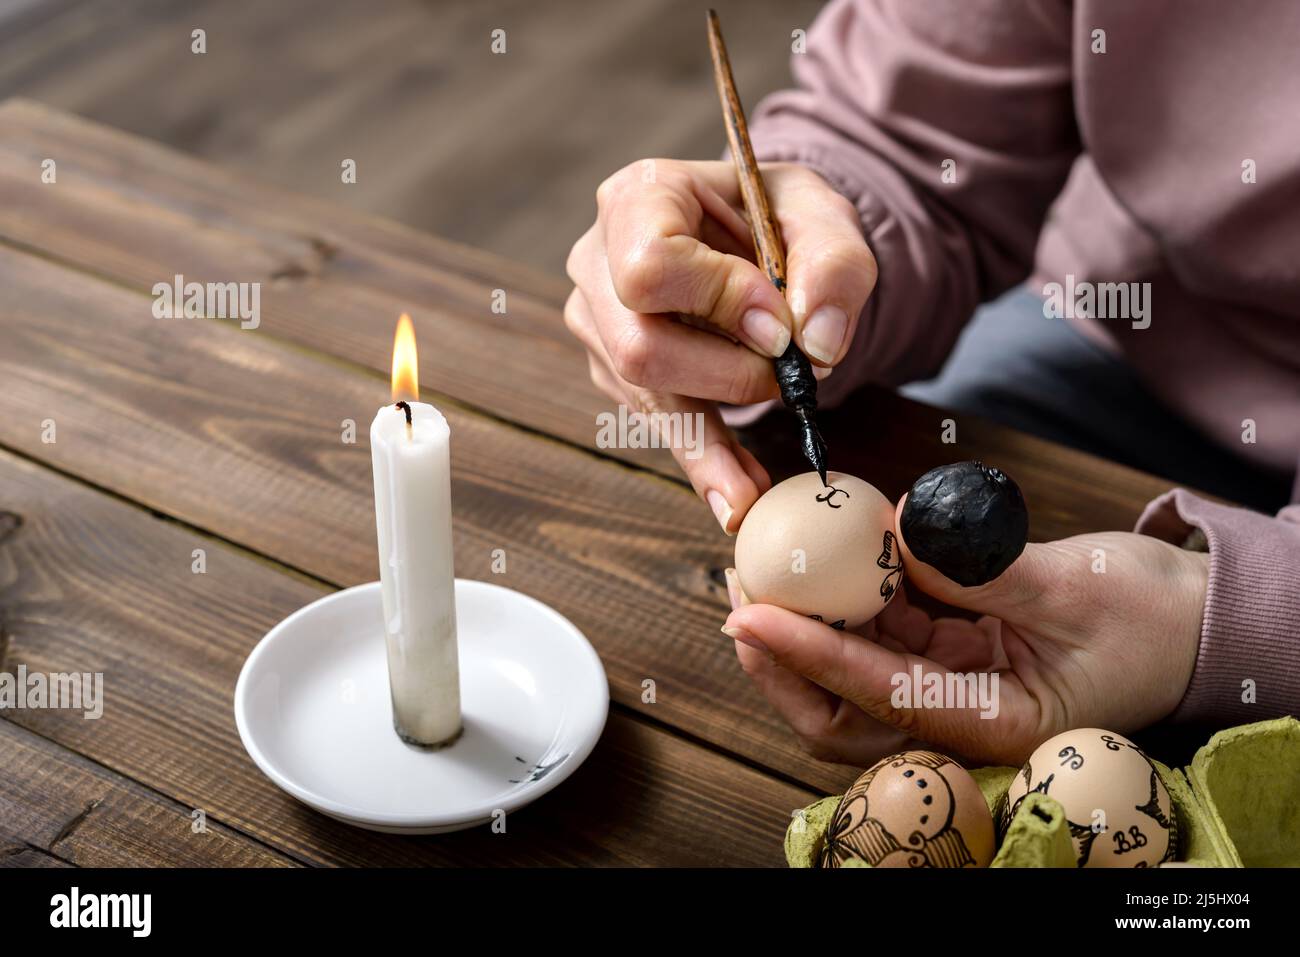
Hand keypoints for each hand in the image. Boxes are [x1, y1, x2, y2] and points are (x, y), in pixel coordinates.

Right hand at [564, 159, 875, 531]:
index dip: (719, 303)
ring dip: (706, 448)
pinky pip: (655, 422)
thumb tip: (814, 344)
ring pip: (644, 396)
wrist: (760, 240)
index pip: (651, 266)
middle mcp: (598, 259)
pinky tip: (737, 489)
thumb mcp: (825, 217)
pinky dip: (702, 459)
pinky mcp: (613, 369)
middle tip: (790, 384)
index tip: (780, 328)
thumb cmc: (781, 218)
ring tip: (751, 494)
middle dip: (723, 378)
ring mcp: (598, 321)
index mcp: (640, 196)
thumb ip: (834, 266)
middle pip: (639, 345)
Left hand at [723, 506, 1207, 765]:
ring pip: (847, 673)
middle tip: (740, 593)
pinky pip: (877, 632)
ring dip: (801, 625)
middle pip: (839, 712)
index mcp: (994, 725)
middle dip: (780, 659)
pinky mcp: (943, 653)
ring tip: (760, 566)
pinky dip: (844, 596)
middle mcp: (957, 719)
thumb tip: (891, 536)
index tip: (753, 617)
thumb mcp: (1074, 587)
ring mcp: (945, 687)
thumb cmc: (1151, 618)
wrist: (1192, 625)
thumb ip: (980, 568)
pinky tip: (823, 553)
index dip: (810, 656)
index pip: (879, 696)